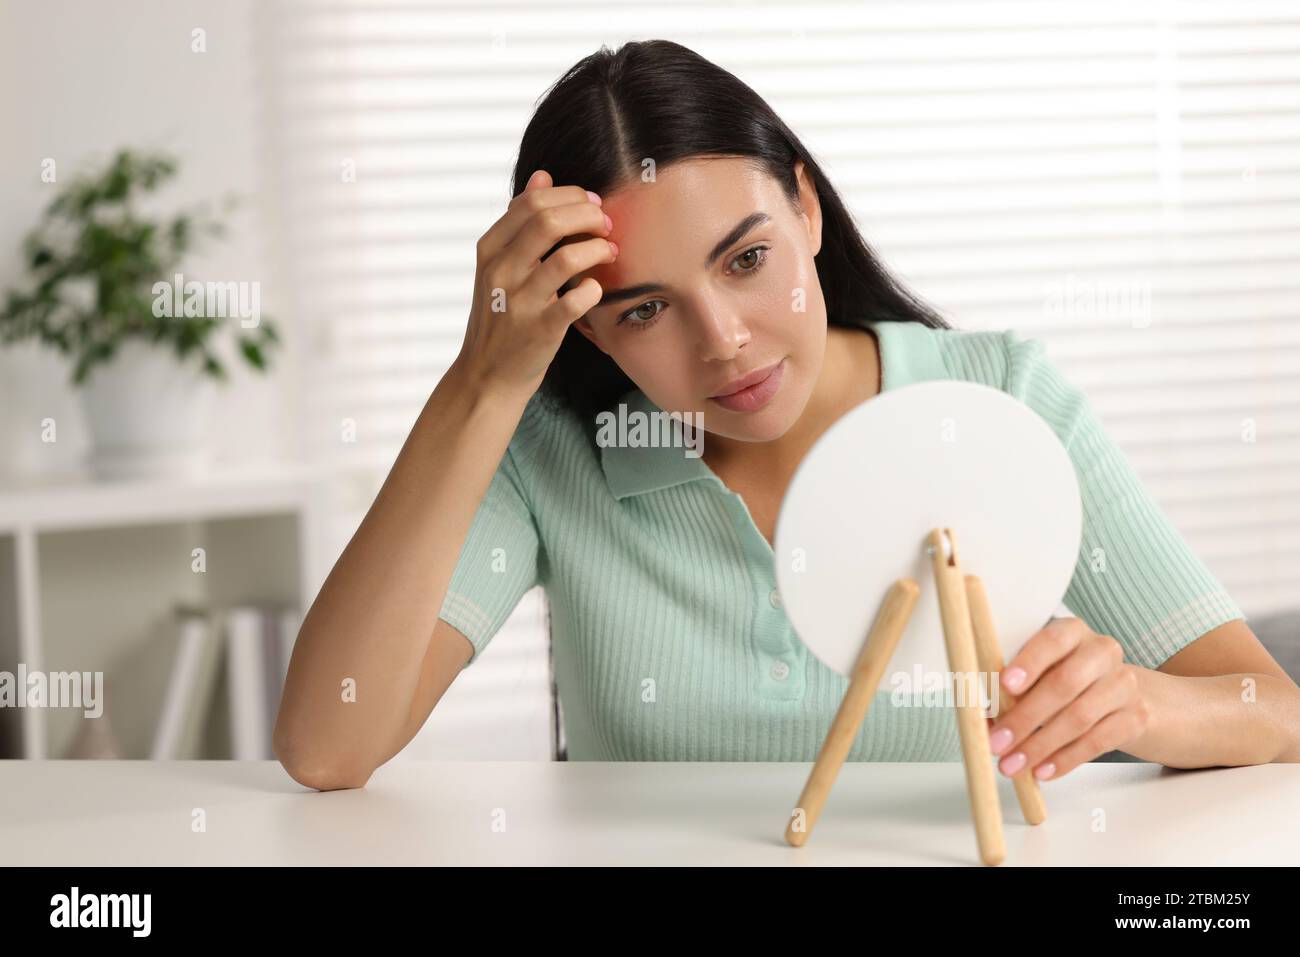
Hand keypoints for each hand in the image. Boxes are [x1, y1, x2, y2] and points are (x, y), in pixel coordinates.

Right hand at [457, 168, 615, 395]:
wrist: (487, 375)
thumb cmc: (501, 317)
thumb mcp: (499, 266)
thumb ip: (519, 222)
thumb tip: (542, 176)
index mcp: (490, 249)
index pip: (531, 202)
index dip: (569, 196)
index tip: (591, 204)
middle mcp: (500, 271)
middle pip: (548, 221)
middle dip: (586, 215)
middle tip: (605, 224)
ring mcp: (518, 301)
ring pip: (566, 257)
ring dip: (596, 248)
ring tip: (609, 252)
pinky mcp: (539, 330)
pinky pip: (575, 301)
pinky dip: (593, 289)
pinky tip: (596, 288)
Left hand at [985, 617, 1149, 780]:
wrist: (1123, 695)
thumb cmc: (1065, 678)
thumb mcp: (1040, 671)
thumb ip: (1010, 687)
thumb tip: (977, 712)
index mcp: (1073, 632)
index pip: (1052, 641)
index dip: (1029, 662)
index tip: (1004, 686)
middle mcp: (1102, 652)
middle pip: (1065, 684)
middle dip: (1025, 717)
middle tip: (997, 743)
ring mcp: (1123, 685)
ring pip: (1080, 717)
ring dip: (1040, 745)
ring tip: (1012, 764)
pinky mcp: (1134, 717)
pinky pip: (1098, 742)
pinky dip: (1066, 759)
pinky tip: (1042, 771)